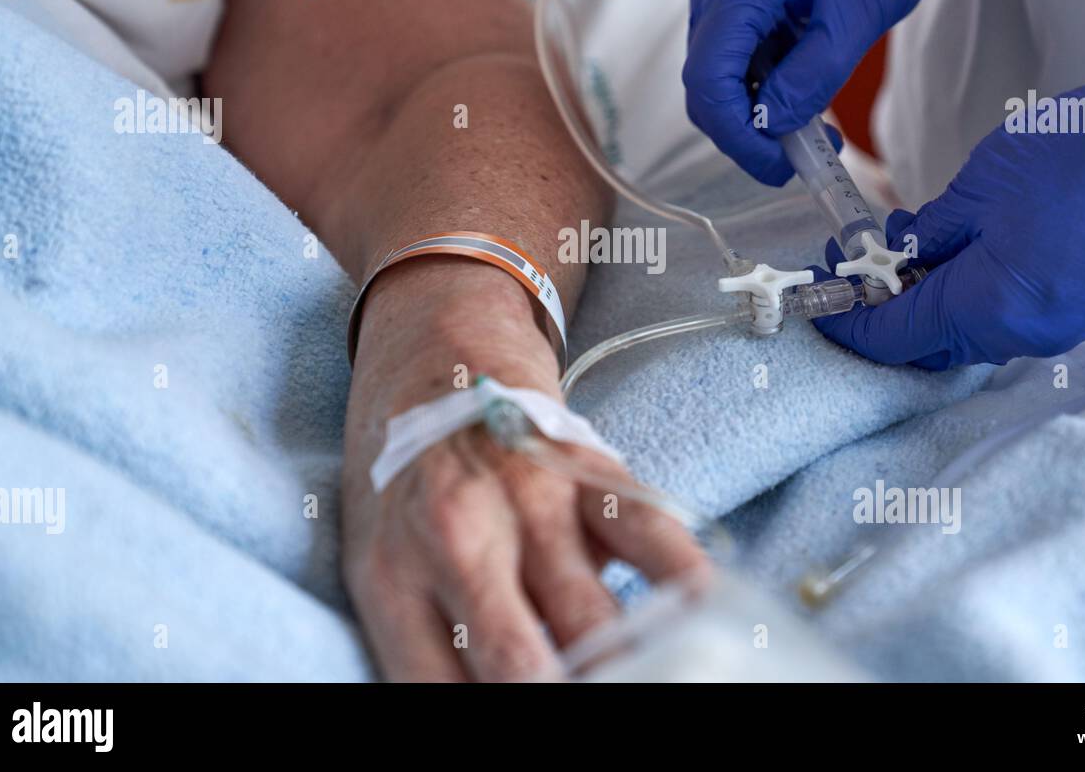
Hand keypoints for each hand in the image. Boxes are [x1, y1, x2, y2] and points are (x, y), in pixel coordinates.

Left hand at [341, 259, 707, 680]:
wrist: (433, 353)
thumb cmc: (404, 477)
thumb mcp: (381, 564)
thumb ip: (431, 644)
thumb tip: (492, 693)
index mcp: (392, 581)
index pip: (438, 691)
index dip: (495, 720)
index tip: (532, 731)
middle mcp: (457, 543)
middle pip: (521, 664)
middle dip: (568, 695)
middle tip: (601, 703)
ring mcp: (527, 501)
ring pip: (589, 615)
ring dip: (625, 664)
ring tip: (659, 679)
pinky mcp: (586, 466)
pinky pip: (647, 531)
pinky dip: (679, 578)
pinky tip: (703, 609)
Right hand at [682, 0, 978, 184]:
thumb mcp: (856, 16)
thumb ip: (811, 77)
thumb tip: (770, 126)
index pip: (709, 75)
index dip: (735, 133)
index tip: (777, 165)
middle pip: (705, 84)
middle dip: (747, 132)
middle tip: (800, 159)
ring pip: (716, 81)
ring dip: (757, 116)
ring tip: (814, 129)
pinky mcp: (729, 6)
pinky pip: (732, 65)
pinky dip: (762, 94)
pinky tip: (799, 99)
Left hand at [813, 17, 1084, 367]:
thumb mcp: (984, 182)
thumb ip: (932, 230)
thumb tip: (901, 254)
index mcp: (989, 307)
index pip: (896, 336)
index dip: (849, 323)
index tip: (819, 303)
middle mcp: (1023, 334)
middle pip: (931, 345)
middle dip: (886, 315)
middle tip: (856, 268)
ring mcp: (1058, 326)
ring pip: (969, 333)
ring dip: (930, 302)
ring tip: (904, 251)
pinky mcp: (1080, 308)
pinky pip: (1007, 318)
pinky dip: (970, 296)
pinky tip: (958, 253)